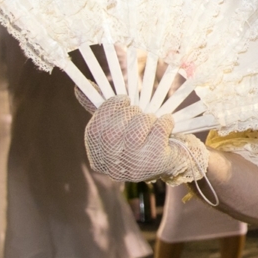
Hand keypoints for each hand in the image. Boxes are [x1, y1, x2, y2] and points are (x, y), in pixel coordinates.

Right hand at [83, 96, 206, 183]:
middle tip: (139, 109)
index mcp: (100, 159)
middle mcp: (113, 168)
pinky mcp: (156, 164)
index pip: (94, 131)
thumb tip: (80, 88)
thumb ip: (102, 110)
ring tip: (152, 119)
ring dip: (145, 118)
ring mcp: (134, 168)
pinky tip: (166, 122)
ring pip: (134, 132)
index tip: (123, 98)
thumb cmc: (144, 139)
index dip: (108, 110)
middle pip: (112, 133)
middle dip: (128, 113)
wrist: (177, 157)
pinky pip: (157, 133)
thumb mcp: (121, 126)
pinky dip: (163, 122)